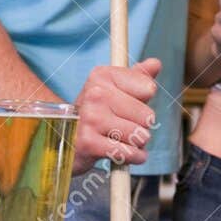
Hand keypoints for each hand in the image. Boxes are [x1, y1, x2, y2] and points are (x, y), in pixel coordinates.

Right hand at [73, 58, 160, 172]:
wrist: (64, 139)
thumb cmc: (96, 113)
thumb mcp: (114, 90)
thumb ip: (137, 76)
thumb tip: (155, 63)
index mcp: (102, 76)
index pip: (148, 88)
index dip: (144, 102)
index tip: (127, 105)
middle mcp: (95, 94)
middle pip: (147, 115)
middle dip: (142, 126)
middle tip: (123, 126)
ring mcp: (91, 118)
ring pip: (140, 135)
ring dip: (136, 143)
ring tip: (119, 139)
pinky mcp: (89, 143)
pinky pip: (130, 153)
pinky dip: (133, 157)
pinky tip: (122, 152)